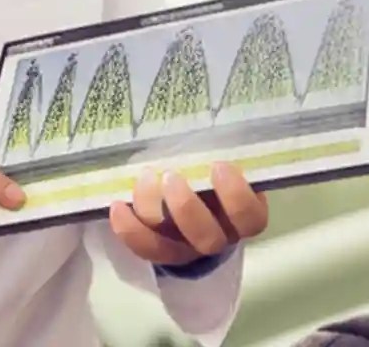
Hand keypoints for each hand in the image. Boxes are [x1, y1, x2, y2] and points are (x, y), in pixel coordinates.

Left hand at [108, 162, 267, 265]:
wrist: (192, 188)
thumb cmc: (209, 164)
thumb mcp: (218, 154)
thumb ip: (218, 146)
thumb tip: (203, 116)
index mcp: (243, 214)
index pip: (250, 217)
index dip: (236, 197)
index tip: (218, 165)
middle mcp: (219, 236)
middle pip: (210, 239)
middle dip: (187, 208)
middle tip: (171, 175)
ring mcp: (188, 248)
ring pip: (174, 249)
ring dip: (154, 214)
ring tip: (144, 179)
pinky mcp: (161, 251)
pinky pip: (146, 249)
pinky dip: (130, 229)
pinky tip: (118, 205)